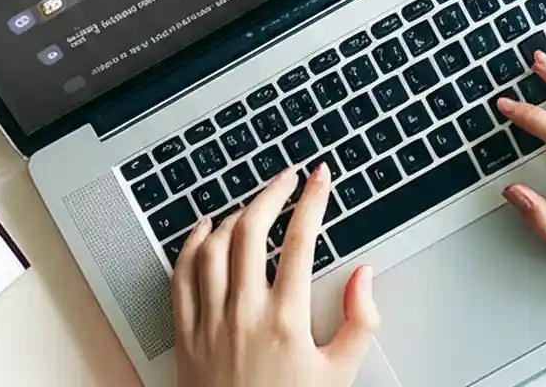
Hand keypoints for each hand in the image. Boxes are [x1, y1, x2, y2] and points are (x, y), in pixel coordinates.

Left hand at [171, 164, 379, 386]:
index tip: (319, 178)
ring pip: (213, 247)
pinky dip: (190, 245)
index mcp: (285, 320)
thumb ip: (359, 322)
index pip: (300, 240)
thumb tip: (364, 277)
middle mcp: (244, 313)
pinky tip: (203, 230)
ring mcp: (209, 321)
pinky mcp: (185, 333)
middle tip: (286, 178)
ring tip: (252, 201)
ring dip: (233, 214)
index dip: (312, 200)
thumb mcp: (340, 374)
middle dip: (271, 193)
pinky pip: (181, 276)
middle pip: (251, 230)